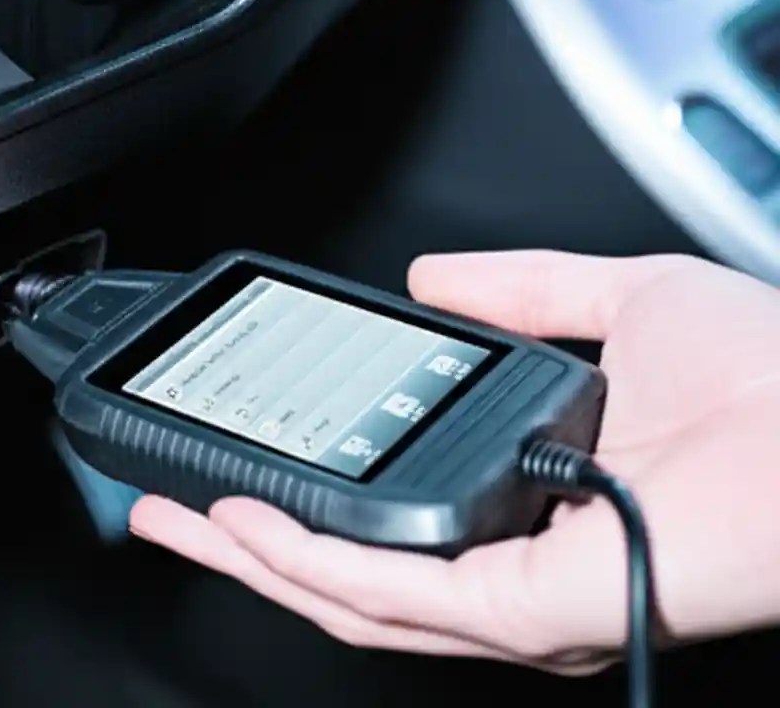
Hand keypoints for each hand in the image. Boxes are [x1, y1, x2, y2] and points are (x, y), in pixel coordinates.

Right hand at [131, 250, 779, 674]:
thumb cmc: (771, 388)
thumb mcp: (614, 303)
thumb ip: (518, 289)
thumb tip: (437, 276)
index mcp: (526, 507)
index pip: (387, 516)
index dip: (300, 494)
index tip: (240, 459)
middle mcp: (511, 568)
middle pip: (345, 571)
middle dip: (243, 539)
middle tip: (170, 506)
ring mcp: (513, 601)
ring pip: (349, 596)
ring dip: (253, 557)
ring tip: (184, 518)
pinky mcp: (522, 614)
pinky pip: (390, 595)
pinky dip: (308, 561)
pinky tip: (249, 526)